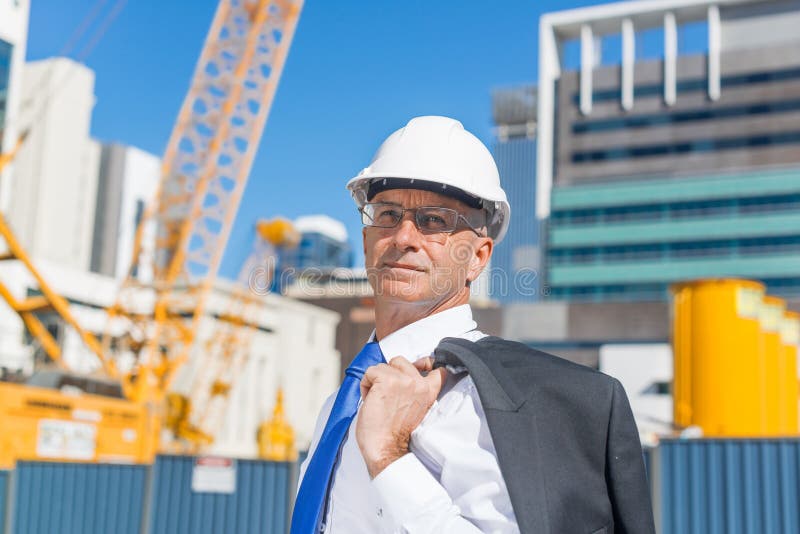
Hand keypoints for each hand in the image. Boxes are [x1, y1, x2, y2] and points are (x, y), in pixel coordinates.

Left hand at [356, 356, 445, 477]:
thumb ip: (414, 390)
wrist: (386, 449)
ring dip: (375, 381)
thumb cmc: (395, 434)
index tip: (421, 368)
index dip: (425, 364)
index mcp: (429, 392)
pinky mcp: (386, 381)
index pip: (437, 369)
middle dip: (389, 374)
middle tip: (387, 395)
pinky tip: (370, 400)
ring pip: (382, 366)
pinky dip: (365, 385)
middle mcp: (418, 383)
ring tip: (378, 400)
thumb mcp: (416, 409)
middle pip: (400, 361)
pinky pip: (370, 371)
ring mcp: (403, 381)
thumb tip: (406, 374)